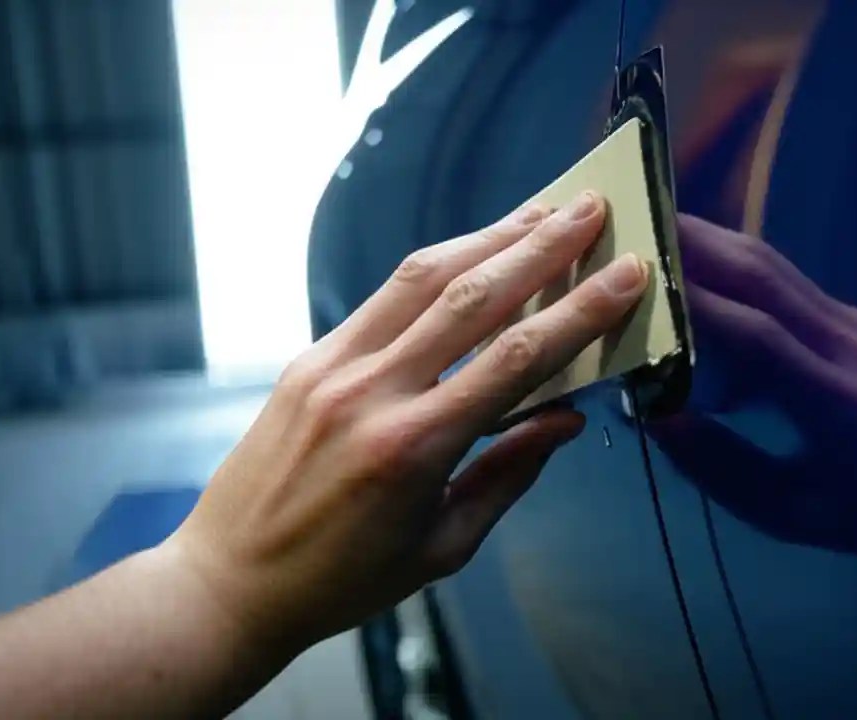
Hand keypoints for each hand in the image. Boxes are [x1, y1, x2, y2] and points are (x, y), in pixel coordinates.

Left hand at [162, 192, 648, 653]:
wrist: (228, 582)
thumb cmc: (345, 580)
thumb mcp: (444, 547)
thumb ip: (508, 475)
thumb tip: (566, 417)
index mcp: (415, 446)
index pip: (518, 357)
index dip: (582, 310)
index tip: (628, 273)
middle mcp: (374, 391)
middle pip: (474, 297)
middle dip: (542, 247)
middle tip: (593, 208)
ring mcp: (334, 366)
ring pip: (423, 278)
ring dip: (490, 236)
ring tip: (541, 209)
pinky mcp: (309, 359)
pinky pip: (384, 297)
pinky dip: (436, 265)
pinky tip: (472, 249)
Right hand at [653, 216, 856, 557]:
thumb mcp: (792, 516)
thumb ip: (721, 467)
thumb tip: (655, 414)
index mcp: (840, 405)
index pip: (758, 336)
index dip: (694, 303)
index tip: (628, 280)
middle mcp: (850, 347)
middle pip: (764, 275)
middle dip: (692, 243)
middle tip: (626, 224)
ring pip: (775, 266)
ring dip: (711, 241)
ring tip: (649, 229)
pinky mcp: (855, 319)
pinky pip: (786, 281)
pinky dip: (734, 266)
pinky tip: (696, 269)